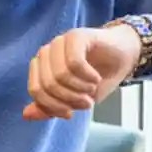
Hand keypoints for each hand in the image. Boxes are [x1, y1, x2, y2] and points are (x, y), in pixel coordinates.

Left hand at [24, 25, 141, 120]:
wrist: (124, 57)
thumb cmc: (98, 78)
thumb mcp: (74, 100)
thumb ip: (50, 107)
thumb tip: (26, 115)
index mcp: (41, 66)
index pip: (35, 91)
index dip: (53, 107)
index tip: (70, 114)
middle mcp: (46, 52)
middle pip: (47, 84)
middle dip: (69, 100)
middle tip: (86, 102)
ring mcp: (60, 42)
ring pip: (60, 75)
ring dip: (80, 89)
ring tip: (91, 89)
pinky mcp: (77, 36)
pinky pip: (75, 63)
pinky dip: (87, 76)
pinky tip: (96, 78)